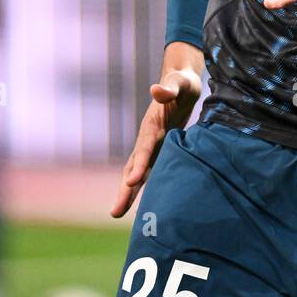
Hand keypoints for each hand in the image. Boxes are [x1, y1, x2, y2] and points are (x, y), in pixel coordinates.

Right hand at [110, 66, 201, 217]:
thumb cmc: (182, 83)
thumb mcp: (179, 83)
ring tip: (117, 213)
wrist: (181, 84)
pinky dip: (147, 187)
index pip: (144, 148)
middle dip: (125, 189)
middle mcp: (149, 139)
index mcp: (152, 126)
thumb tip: (156, 89)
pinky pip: (153, 172)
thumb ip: (169, 88)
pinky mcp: (162, 151)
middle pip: (134, 167)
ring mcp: (154, 146)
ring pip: (139, 173)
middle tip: (114, 212)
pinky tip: (147, 205)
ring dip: (129, 192)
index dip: (139, 164)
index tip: (132, 181)